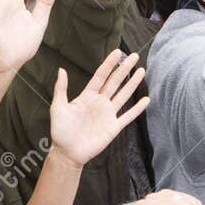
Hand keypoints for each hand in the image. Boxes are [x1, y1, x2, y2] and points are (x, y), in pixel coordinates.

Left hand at [46, 50, 148, 167]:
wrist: (68, 152)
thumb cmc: (60, 131)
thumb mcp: (58, 107)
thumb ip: (61, 89)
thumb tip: (61, 69)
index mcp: (87, 96)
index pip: (101, 76)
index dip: (109, 64)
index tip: (118, 52)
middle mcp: (100, 103)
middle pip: (115, 82)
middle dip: (125, 69)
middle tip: (135, 56)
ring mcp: (108, 114)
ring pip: (124, 95)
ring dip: (133, 83)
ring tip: (142, 71)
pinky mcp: (114, 127)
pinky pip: (128, 116)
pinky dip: (137, 108)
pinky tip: (146, 99)